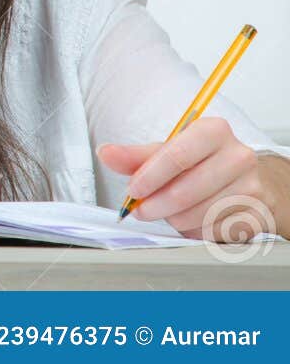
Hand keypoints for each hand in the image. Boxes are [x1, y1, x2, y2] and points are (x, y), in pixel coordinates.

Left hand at [99, 116, 273, 240]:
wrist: (251, 180)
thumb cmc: (203, 162)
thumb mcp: (169, 151)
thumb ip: (136, 155)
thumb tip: (106, 153)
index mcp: (214, 131)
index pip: (177, 155)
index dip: (150, 177)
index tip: (133, 191)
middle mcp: (238, 156)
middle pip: (186, 190)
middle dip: (156, 205)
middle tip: (141, 210)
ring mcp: (252, 188)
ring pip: (197, 215)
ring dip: (174, 219)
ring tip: (169, 211)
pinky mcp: (257, 216)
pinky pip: (213, 232)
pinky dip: (194, 231)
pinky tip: (192, 220)